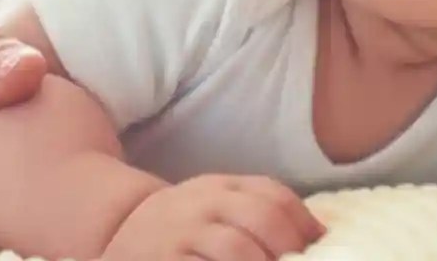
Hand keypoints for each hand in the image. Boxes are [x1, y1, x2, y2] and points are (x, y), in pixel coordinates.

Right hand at [104, 174, 324, 260]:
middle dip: (290, 250)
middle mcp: (201, 205)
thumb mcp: (214, 206)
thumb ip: (259, 211)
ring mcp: (180, 235)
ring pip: (237, 249)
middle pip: (262, 219)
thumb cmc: (181, 228)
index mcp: (219, 187)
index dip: (304, 225)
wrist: (115, 234)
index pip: (274, 196)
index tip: (321, 249)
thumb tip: (321, 236)